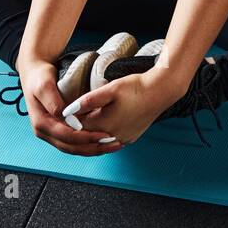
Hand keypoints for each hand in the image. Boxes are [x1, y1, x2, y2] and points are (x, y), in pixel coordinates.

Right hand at [13, 54, 123, 156]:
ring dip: (93, 149)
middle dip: (93, 147)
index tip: (103, 134)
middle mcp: (45, 132)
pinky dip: (88, 145)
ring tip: (112, 145)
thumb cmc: (39, 78)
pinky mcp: (57, 131)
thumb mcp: (44, 85)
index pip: (66, 136)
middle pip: (71, 147)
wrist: (34, 74)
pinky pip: (73, 143)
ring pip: (73, 148)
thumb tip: (62, 114)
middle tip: (114, 144)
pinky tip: (102, 143)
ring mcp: (50, 133)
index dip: (85, 137)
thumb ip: (52, 99)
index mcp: (41, 123)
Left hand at [61, 66, 176, 147]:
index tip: (69, 107)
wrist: (161, 91)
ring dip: (94, 129)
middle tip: (79, 110)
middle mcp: (112, 136)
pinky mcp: (131, 138)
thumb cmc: (136, 87)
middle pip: (88, 134)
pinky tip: (107, 119)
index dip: (72, 118)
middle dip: (81, 124)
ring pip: (100, 138)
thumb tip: (67, 110)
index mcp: (104, 125)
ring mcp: (123, 139)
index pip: (78, 127)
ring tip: (93, 113)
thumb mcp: (110, 89)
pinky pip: (112, 139)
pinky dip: (106, 132)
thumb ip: (88, 100)